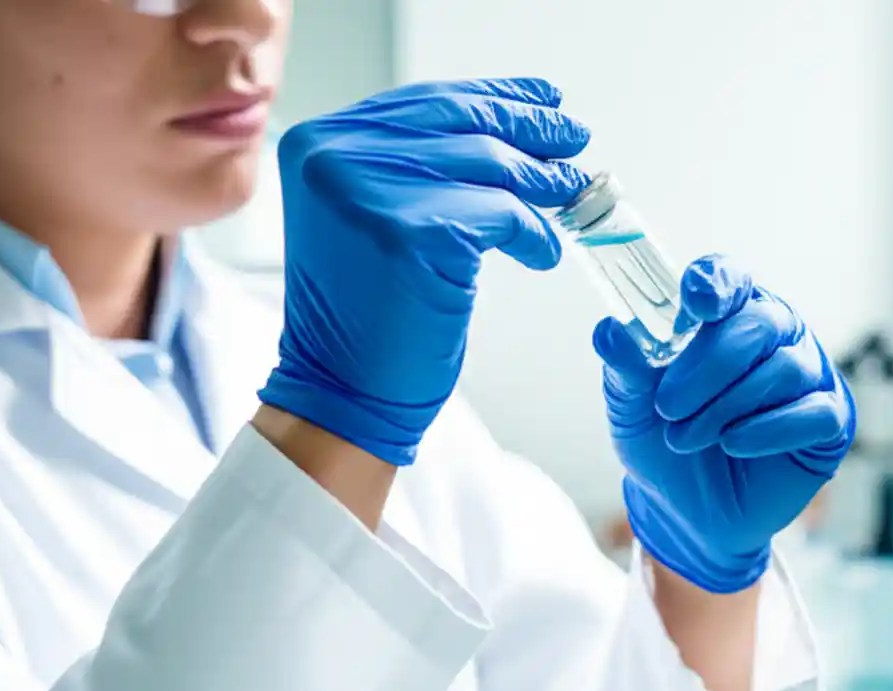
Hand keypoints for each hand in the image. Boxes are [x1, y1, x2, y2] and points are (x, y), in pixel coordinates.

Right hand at [258, 79, 589, 465]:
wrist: (343, 392)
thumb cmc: (365, 313)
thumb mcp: (373, 216)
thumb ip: (415, 165)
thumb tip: (508, 126)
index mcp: (318, 144)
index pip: (426, 101)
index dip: (495, 96)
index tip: (542, 97)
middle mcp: (334, 158)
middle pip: (461, 124)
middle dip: (529, 128)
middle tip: (574, 137)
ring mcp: (371, 193)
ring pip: (489, 165)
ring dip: (543, 181)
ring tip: (573, 192)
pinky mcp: (412, 234)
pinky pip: (502, 214)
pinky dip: (533, 232)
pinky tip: (543, 250)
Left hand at [593, 255, 855, 592]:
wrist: (685, 512)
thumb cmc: (663, 440)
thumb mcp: (632, 404)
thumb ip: (625, 365)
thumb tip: (609, 332)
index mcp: (726, 314)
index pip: (730, 279)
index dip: (716, 283)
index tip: (696, 301)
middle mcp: (774, 334)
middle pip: (759, 323)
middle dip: (709, 365)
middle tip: (669, 405)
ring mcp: (807, 374)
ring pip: (783, 368)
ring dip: (727, 406)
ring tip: (686, 438)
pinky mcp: (828, 421)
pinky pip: (813, 412)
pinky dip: (769, 429)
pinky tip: (735, 444)